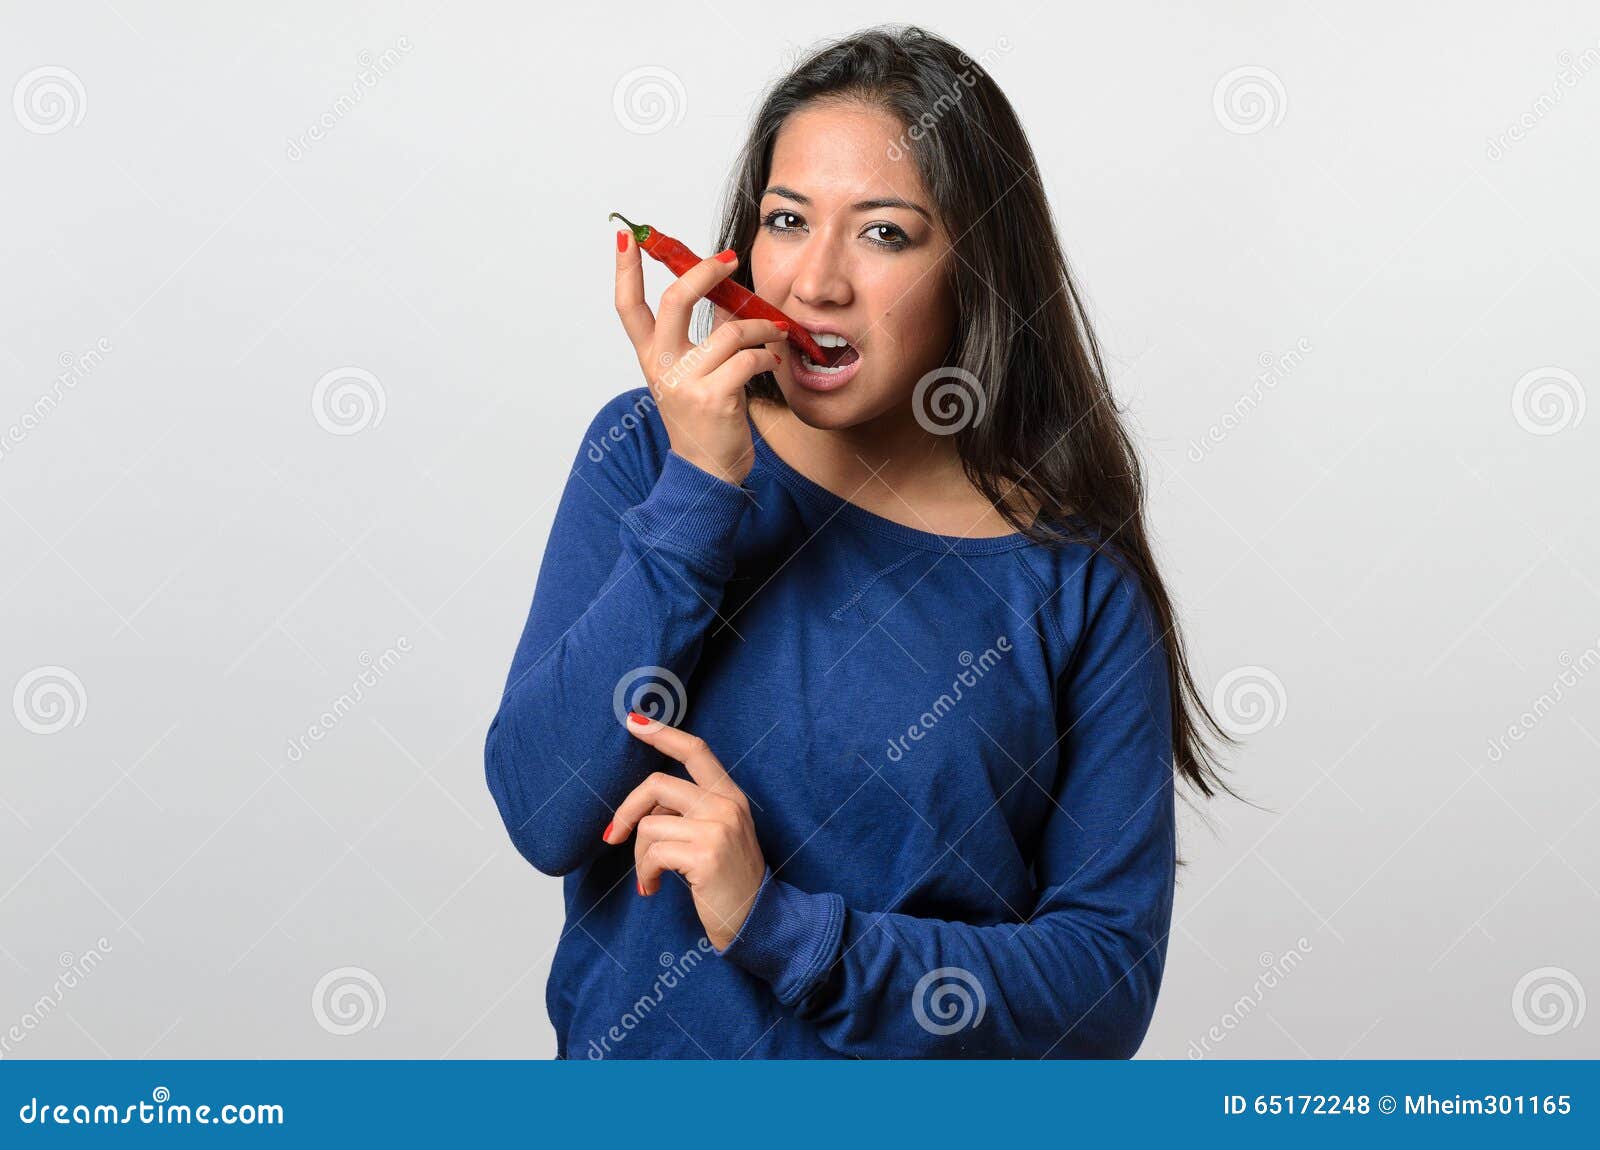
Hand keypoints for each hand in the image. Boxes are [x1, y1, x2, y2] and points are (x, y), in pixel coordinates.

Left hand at [600, 714, 766, 950]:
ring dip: (639, 857)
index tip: (633, 721)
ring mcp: (717, 828)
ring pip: (649, 825)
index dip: (663, 733)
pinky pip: (653, 854)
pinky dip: (645, 874)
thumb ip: (691, 814)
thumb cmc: (732, 884)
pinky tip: (652, 889)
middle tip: (613, 836)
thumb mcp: (719, 837)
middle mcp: (726, 806)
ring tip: (649, 877)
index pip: (696, 750)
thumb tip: (645, 811)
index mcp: (731, 796)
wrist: (760, 922)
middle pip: (658, 784)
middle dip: (626, 810)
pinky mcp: (705, 854)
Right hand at [613, 234, 782, 485]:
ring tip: (773, 332)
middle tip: (727, 259)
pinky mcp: (714, 398)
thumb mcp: (691, 376)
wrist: (707, 474)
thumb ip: (701, 339)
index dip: (625, 269)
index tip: (626, 236)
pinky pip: (750, 359)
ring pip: (730, 332)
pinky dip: (768, 356)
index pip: (628, 306)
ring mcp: (686, 383)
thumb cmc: (704, 421)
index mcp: (651, 358)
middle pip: (674, 301)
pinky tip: (772, 362)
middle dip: (703, 272)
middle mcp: (662, 367)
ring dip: (760, 327)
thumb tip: (727, 296)